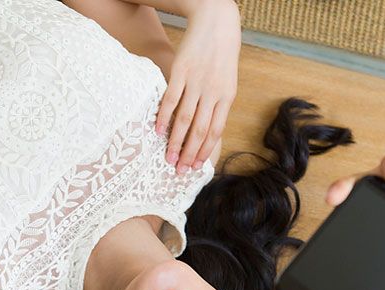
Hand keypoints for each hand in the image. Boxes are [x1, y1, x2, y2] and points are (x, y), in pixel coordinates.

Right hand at [155, 0, 240, 174]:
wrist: (216, 22)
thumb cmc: (222, 54)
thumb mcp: (227, 80)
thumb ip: (217, 104)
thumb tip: (207, 130)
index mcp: (226, 97)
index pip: (215, 132)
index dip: (204, 152)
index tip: (195, 168)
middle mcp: (212, 92)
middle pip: (199, 131)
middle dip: (188, 154)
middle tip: (179, 171)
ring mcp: (196, 82)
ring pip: (185, 119)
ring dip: (175, 142)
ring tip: (168, 158)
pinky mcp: (180, 71)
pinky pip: (171, 99)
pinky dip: (163, 117)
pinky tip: (158, 131)